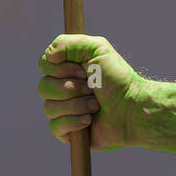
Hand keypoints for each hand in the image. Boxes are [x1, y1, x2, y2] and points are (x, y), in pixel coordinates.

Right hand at [37, 34, 140, 150]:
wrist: (132, 109)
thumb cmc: (117, 79)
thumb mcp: (98, 49)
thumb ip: (69, 43)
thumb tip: (47, 56)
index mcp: (67, 68)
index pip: (44, 64)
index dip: (61, 69)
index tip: (83, 71)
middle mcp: (63, 88)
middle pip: (43, 87)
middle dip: (71, 88)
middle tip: (92, 89)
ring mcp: (64, 110)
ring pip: (49, 108)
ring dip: (76, 105)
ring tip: (95, 105)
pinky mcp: (67, 132)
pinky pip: (55, 127)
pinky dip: (74, 122)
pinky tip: (90, 120)